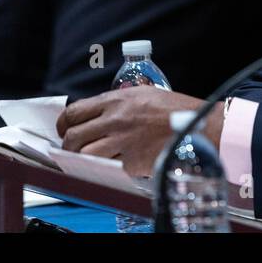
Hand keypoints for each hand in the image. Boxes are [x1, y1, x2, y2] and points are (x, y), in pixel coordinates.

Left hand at [57, 87, 204, 177]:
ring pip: (85, 154)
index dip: (63, 124)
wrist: (198, 125)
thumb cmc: (174, 110)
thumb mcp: (143, 94)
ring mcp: (122, 141)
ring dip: (82, 159)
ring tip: (89, 160)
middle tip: (73, 149)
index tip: (65, 130)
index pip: (74, 112)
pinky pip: (108, 167)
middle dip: (68, 145)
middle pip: (74, 135)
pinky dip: (108, 168)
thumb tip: (97, 116)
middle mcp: (115, 119)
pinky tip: (114, 165)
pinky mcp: (131, 161)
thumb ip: (117, 104)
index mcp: (116, 100)